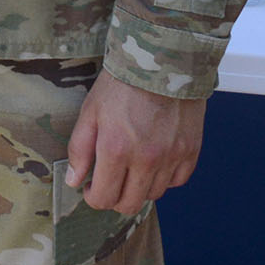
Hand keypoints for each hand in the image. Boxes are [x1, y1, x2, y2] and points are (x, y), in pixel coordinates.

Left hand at [64, 75, 205, 214]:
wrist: (162, 60)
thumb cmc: (123, 84)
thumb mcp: (91, 111)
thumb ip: (80, 149)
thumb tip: (74, 181)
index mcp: (116, 150)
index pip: (104, 198)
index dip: (93, 197)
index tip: (90, 187)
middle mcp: (146, 160)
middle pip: (130, 204)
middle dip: (115, 198)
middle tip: (110, 182)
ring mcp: (171, 157)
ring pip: (153, 194)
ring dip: (139, 187)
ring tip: (132, 167)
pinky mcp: (190, 151)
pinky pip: (177, 181)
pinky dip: (165, 177)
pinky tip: (155, 161)